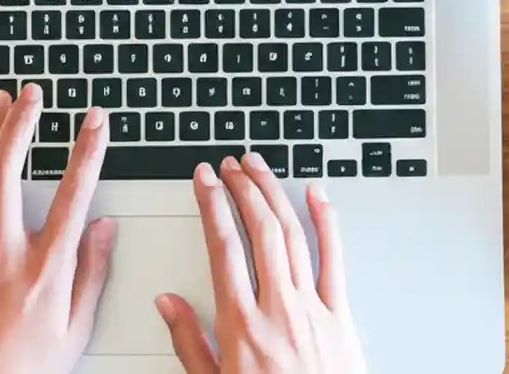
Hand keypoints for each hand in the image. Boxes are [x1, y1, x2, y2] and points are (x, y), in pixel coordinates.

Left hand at [0, 85, 115, 373]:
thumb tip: (104, 228)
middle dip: (22, 124)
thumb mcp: (76, 326)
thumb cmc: (26, 369)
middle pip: (10, 172)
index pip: (74, 194)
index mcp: (47, 268)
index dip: (87, 150)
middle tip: (31, 95)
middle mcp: (6, 254)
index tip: (95, 121)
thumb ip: (92, 271)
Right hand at [155, 155, 365, 373]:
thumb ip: (189, 341)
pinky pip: (334, 258)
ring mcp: (312, 309)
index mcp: (241, 324)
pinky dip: (326, 221)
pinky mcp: (341, 316)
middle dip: (242, 189)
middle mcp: (278, 309)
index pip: (222, 246)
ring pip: (292, 235)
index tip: (203, 180)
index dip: (211, 205)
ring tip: (259, 168)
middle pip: (258, 230)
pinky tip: (317, 195)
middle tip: (229, 165)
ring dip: (274, 194)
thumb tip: (167, 303)